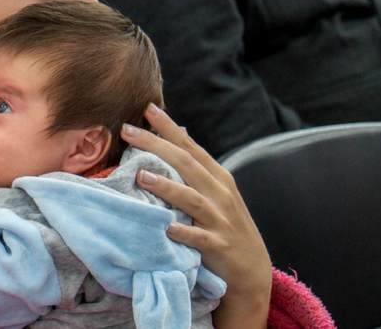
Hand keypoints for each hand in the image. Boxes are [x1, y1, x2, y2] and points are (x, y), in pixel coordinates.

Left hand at [121, 104, 271, 328]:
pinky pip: (199, 238)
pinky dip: (184, 232)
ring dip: (167, 187)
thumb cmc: (225, 226)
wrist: (252, 271)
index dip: (169, 127)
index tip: (147, 108)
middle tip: (127, 130)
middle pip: (186, 164)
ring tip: (141, 175)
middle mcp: (219, 194)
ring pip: (192, 199)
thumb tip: (172, 138)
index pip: (190, 146)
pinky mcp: (218, 247)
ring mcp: (219, 221)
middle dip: (157, 145)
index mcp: (217, 178)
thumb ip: (194, 169)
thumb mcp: (215, 194)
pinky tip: (166, 228)